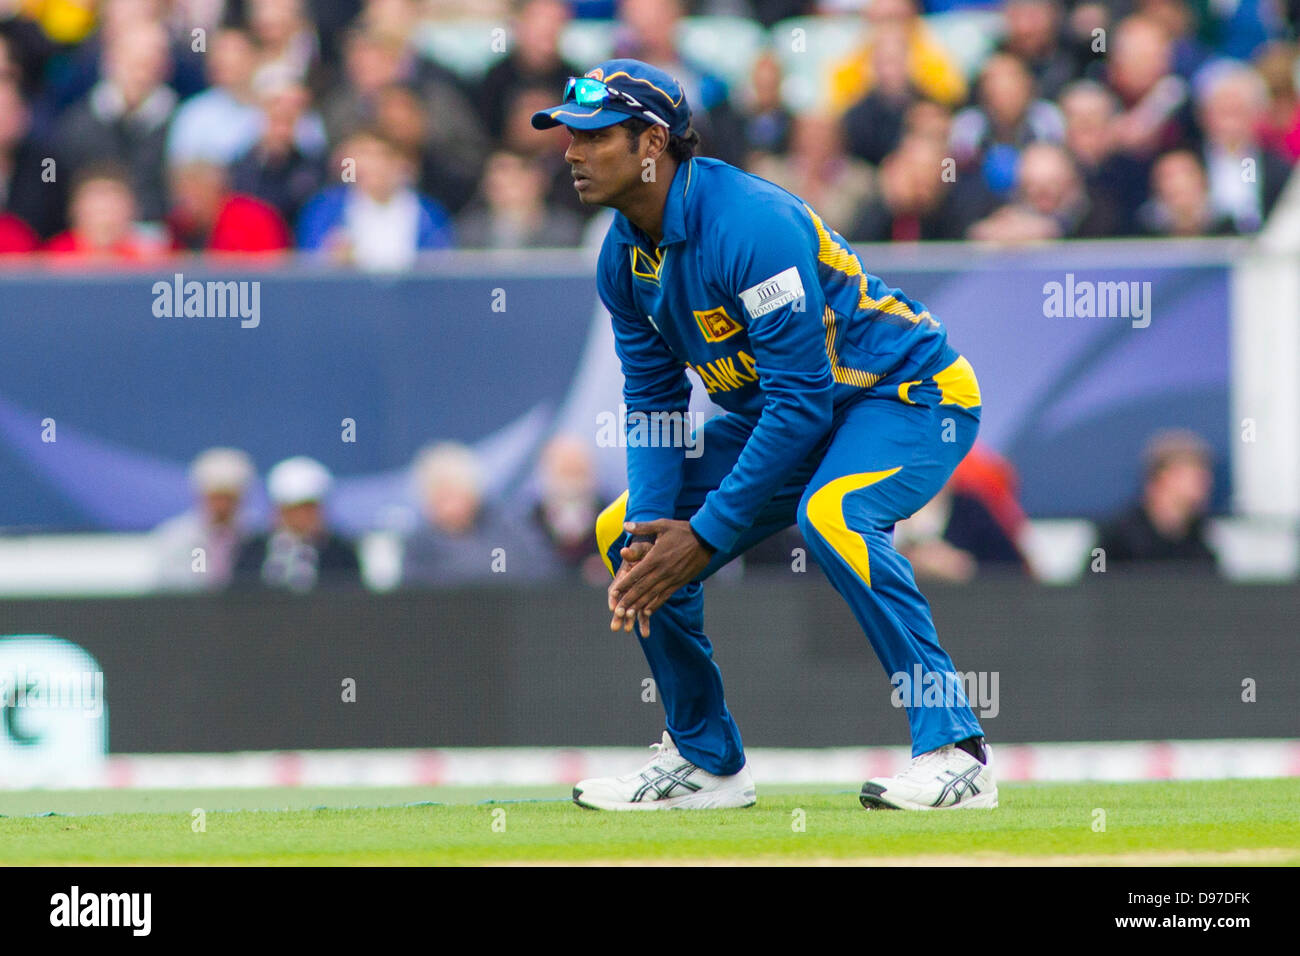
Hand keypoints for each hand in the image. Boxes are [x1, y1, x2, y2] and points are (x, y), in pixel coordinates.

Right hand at [608, 534, 652, 635]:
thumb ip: (634, 553)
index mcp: (624, 575)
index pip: (616, 588)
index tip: (613, 607)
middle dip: (619, 615)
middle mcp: (628, 587)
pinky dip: (644, 622)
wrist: (655, 553)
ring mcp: (636, 594)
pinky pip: (643, 612)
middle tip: (615, 627)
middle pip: (621, 602)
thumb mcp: (641, 549)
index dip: (614, 598)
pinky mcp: (644, 599)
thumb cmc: (647, 549)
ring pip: (631, 609)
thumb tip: (625, 551)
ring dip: (629, 621)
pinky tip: (646, 634)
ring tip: (628, 631)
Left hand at [609, 519, 714, 635]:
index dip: (624, 584)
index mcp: (655, 557)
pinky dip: (655, 604)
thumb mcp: (661, 525)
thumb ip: (642, 527)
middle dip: (628, 600)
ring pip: (652, 595)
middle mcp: (662, 570)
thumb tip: (625, 525)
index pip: (636, 574)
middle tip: (617, 612)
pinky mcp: (679, 582)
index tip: (613, 592)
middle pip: (642, 588)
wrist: (706, 539)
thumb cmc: (682, 530)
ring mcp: (671, 578)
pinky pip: (665, 596)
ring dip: (639, 606)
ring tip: (628, 616)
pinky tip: (647, 612)